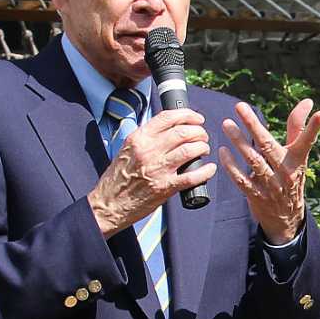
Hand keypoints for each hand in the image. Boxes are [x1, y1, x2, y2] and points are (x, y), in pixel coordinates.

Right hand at [91, 108, 215, 236]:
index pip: (167, 117)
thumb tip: (167, 129)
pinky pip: (192, 177)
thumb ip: (145, 138)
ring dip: (202, 147)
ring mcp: (158, 169)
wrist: (109, 203)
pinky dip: (205, 171)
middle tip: (203, 136)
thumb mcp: (127, 149)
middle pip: (182, 132)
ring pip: (189, 150)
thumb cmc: (118, 177)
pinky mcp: (165, 187)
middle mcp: (148, 150)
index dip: (187, 114)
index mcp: (139, 138)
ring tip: (204, 149)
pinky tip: (210, 168)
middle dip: (198, 131)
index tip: (197, 118)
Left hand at [219, 98, 319, 244]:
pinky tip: (223, 152)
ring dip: (238, 142)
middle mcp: (286, 172)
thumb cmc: (291, 177)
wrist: (287, 218)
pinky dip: (232, 166)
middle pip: (269, 146)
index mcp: (297, 161)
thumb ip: (298, 128)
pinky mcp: (257, 196)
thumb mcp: (297, 156)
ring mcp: (271, 186)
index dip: (313, 128)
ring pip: (253, 161)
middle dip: (253, 125)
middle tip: (240, 107)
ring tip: (226, 125)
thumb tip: (308, 102)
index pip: (306, 141)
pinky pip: (242, 180)